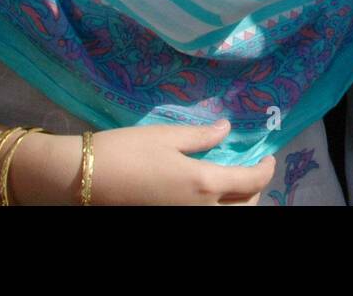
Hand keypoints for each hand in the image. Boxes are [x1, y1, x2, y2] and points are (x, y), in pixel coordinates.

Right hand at [15, 119, 274, 205]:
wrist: (83, 180)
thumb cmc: (126, 151)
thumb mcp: (166, 136)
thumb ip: (201, 136)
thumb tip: (228, 129)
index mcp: (203, 183)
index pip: (250, 181)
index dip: (265, 169)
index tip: (269, 157)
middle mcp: (199, 210)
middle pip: (244, 208)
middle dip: (254, 191)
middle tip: (252, 171)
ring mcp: (182, 221)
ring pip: (226, 218)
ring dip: (237, 204)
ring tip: (233, 185)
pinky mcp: (167, 222)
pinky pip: (203, 218)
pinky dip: (215, 209)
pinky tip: (207, 195)